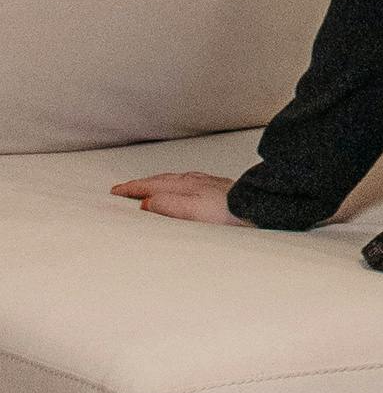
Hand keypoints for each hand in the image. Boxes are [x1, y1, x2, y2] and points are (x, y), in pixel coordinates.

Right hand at [112, 170, 238, 220]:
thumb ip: (168, 206)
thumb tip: (145, 203)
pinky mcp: (217, 188)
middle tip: (123, 189)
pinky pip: (187, 183)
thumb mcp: (192, 211)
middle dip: (140, 184)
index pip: (151, 186)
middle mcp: (194, 181)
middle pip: (160, 180)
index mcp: (185, 186)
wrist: (257, 208)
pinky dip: (175, 184)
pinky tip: (180, 188)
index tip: (116, 191)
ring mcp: (206, 183)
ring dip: (156, 182)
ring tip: (146, 187)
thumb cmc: (229, 213)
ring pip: (174, 180)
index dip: (132, 189)